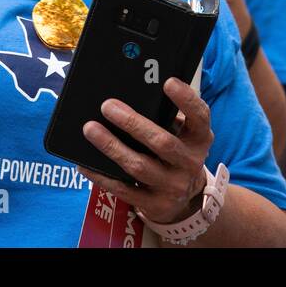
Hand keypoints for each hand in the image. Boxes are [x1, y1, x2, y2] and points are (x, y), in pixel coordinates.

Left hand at [79, 78, 214, 225]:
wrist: (185, 199)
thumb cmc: (176, 152)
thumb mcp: (182, 135)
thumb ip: (166, 117)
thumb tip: (129, 94)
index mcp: (199, 138)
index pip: (199, 116)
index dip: (185, 99)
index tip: (167, 81)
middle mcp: (190, 163)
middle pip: (162, 142)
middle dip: (132, 123)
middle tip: (107, 106)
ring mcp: (173, 187)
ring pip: (139, 166)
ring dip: (112, 147)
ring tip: (90, 129)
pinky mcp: (155, 205)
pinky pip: (124, 189)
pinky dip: (103, 176)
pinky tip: (85, 163)